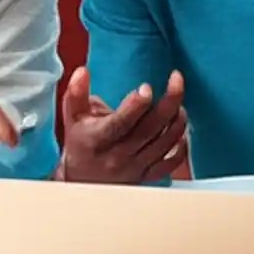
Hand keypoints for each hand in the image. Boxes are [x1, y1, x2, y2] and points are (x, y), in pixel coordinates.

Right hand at [56, 67, 188, 183]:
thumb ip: (77, 93)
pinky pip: (170, 163)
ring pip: (164, 143)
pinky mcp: (145, 176)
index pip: (120, 123)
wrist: (80, 181)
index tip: (146, 88)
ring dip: (176, 120)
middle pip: (150, 129)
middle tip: (176, 80)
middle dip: (168, 102)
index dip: (136, 105)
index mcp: (98, 139)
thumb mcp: (72, 117)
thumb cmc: (79, 144)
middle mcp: (118, 155)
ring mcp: (134, 167)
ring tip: (178, 102)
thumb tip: (83, 72)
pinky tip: (181, 131)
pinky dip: (180, 147)